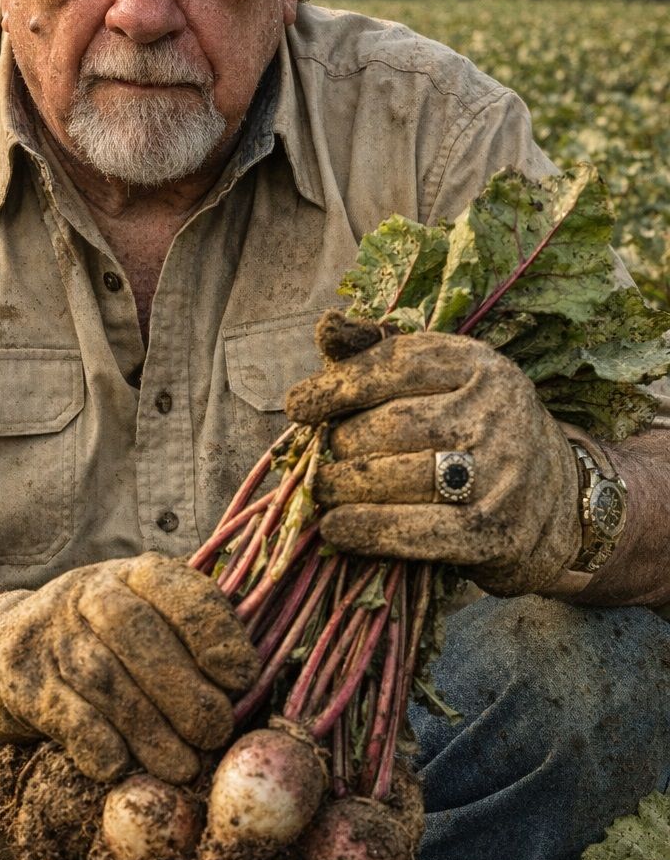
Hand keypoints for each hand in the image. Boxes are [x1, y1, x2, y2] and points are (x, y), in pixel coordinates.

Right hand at [0, 553, 257, 781]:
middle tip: (215, 734)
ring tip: (182, 768)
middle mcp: (86, 593)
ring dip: (149, 730)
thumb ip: (192, 645)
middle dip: (184, 690)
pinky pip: (65, 714)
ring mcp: (48, 633)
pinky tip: (121, 767)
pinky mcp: (18, 679)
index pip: (176, 588)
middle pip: (137, 633)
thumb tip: (257, 690)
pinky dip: (98, 745)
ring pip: (103, 678)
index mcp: (131, 575)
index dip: (214, 631)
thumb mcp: (143, 625)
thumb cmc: (98, 647)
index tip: (243, 677)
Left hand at [285, 331, 580, 595]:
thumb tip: (326, 327)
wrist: (561, 502)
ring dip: (340, 489)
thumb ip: (380, 351)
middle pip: (386, 427)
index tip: (298, 407)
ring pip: (391, 477)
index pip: (394, 365)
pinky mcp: (494, 532)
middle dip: (338, 447)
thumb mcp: (443, 380)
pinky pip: (411, 530)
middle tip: (320, 462)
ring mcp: (499, 473)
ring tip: (324, 492)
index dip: (336, 386)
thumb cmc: (476, 431)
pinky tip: (338, 528)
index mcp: (480, 364)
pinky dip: (364, 529)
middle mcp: (495, 412)